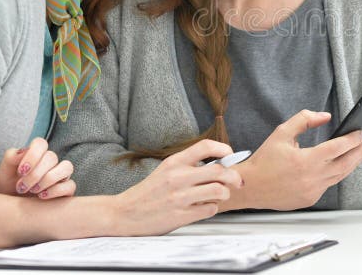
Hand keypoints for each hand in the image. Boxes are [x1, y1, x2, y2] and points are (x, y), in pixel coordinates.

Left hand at [0, 137, 75, 199]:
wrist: (9, 208)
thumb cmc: (7, 188)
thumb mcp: (3, 173)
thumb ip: (11, 158)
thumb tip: (23, 151)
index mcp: (35, 154)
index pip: (41, 143)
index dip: (33, 155)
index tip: (21, 171)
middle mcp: (50, 163)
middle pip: (52, 157)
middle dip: (35, 173)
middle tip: (21, 187)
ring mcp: (60, 176)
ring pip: (67, 167)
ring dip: (49, 179)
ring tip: (34, 191)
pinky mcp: (66, 190)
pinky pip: (70, 185)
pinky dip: (56, 190)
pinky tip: (42, 197)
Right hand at [112, 139, 241, 235]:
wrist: (124, 213)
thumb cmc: (149, 191)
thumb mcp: (166, 170)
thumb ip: (189, 165)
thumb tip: (220, 163)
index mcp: (174, 162)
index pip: (205, 146)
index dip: (224, 149)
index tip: (230, 156)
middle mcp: (178, 177)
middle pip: (219, 171)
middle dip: (234, 176)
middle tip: (237, 181)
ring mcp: (180, 197)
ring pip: (219, 191)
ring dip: (225, 194)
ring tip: (221, 195)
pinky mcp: (181, 215)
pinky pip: (210, 209)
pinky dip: (213, 208)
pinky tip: (205, 207)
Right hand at [229, 110, 361, 210]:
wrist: (250, 187)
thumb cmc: (264, 160)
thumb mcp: (282, 133)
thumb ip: (304, 120)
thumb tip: (324, 116)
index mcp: (306, 160)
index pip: (337, 148)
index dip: (352, 139)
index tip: (361, 132)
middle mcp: (312, 178)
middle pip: (345, 164)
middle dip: (359, 152)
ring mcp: (312, 191)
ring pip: (340, 176)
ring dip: (352, 163)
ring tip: (359, 152)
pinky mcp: (310, 199)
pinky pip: (328, 185)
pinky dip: (336, 174)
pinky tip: (339, 165)